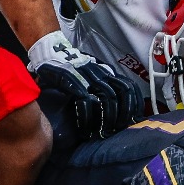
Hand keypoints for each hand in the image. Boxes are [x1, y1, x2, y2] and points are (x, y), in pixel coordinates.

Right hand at [28, 30, 146, 139]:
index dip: (134, 105)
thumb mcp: (91, 77)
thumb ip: (104, 88)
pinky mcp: (69, 77)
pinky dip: (87, 116)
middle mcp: (99, 71)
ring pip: (107, 97)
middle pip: (122, 92)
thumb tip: (120, 110)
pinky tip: (84, 128)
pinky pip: (85, 99)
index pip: (129, 87)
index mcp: (106, 71)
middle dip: (122, 115)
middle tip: (116, 130)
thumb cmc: (71, 71)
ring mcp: (85, 73)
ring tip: (102, 132)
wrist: (49, 51)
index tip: (132, 121)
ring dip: (107, 118)